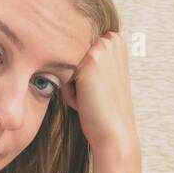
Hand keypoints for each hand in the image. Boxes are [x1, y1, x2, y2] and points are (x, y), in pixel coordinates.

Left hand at [61, 30, 139, 153]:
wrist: (114, 132)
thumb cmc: (105, 109)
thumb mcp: (103, 77)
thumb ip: (91, 60)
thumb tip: (57, 49)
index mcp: (116, 40)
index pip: (77, 51)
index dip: (84, 74)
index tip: (99, 89)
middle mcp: (110, 40)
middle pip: (71, 56)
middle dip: (76, 77)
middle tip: (95, 95)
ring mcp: (101, 48)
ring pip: (66, 65)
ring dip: (71, 84)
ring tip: (90, 98)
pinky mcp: (90, 60)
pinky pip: (62, 74)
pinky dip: (68, 92)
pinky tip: (84, 101)